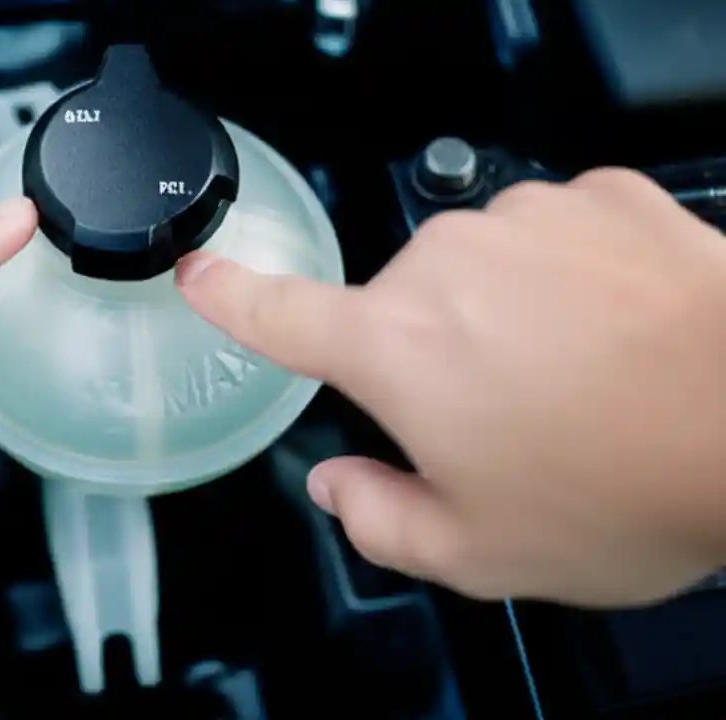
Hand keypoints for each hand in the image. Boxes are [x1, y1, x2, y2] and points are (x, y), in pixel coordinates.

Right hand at [178, 169, 725, 606]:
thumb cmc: (623, 487)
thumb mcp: (480, 552)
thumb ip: (379, 520)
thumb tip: (337, 485)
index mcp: (395, 348)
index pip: (279, 313)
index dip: (230, 295)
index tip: (200, 271)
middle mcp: (445, 265)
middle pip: (405, 312)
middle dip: (440, 360)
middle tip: (515, 423)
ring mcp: (525, 220)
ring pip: (484, 272)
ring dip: (513, 317)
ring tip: (584, 381)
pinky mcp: (599, 197)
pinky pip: (556, 237)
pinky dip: (576, 281)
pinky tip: (624, 333)